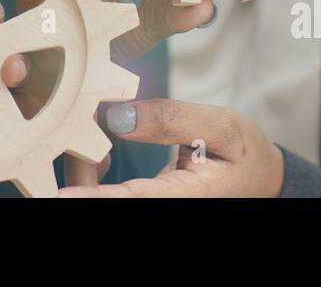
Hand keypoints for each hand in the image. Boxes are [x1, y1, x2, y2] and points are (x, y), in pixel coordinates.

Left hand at [58, 99, 282, 196]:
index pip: (130, 199)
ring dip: (85, 170)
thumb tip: (117, 114)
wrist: (262, 180)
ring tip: (90, 136)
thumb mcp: (222, 126)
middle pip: (107, 199)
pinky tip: (102, 155)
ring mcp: (152, 204)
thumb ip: (171, 119)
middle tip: (66, 135)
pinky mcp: (143, 202)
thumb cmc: (244, 152)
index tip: (57, 194)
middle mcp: (163, 206)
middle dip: (81, 172)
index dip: (92, 196)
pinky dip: (94, 175)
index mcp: (184, 196)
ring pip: (104, 196)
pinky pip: (110, 194)